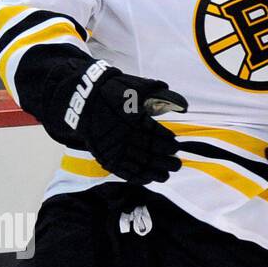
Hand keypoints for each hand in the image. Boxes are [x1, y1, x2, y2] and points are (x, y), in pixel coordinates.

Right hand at [59, 61, 185, 183]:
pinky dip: (135, 176)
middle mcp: (125, 135)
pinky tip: (146, 179)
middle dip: (165, 160)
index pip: (156, 134)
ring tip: (166, 176)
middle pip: (149, 152)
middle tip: (177, 164)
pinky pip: (122, 170)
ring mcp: (113, 147)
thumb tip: (183, 106)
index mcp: (134, 118)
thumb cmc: (116, 91)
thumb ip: (163, 96)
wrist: (84, 99)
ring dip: (153, 172)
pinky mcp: (104, 155)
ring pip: (137, 164)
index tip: (176, 146)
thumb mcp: (140, 87)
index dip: (168, 142)